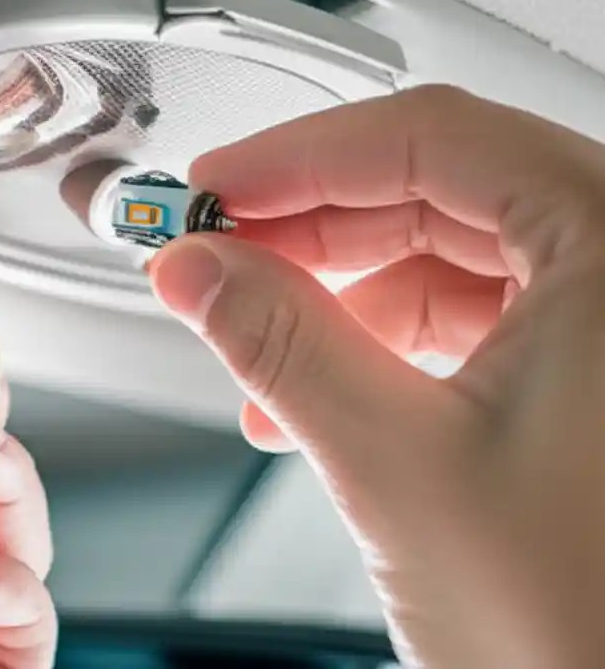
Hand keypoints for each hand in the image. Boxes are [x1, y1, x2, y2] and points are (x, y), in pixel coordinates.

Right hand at [149, 86, 604, 667]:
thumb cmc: (581, 624)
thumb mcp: (396, 463)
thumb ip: (280, 344)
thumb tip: (195, 268)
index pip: (435, 140)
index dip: (300, 157)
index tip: (210, 187)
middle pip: (439, 187)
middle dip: (308, 227)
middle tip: (212, 252)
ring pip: (448, 250)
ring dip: (336, 292)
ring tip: (253, 340)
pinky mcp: (589, 371)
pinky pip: (471, 313)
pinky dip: (382, 340)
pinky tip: (315, 390)